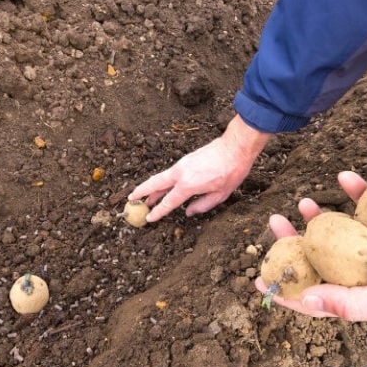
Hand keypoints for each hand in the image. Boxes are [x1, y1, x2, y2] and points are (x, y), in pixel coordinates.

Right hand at [128, 115, 270, 221]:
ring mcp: (181, 165)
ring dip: (151, 187)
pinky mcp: (185, 160)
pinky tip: (162, 187)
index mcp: (188, 185)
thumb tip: (188, 212)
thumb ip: (202, 206)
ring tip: (144, 197)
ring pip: (160, 178)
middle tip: (131, 200)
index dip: (158, 212)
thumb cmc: (231, 172)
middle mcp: (180, 173)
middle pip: (155, 184)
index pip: (169, 202)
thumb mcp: (220, 195)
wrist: (235, 148)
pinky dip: (161, 181)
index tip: (149, 218)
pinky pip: (169, 173)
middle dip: (141, 192)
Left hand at [256, 171, 366, 321]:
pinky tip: (345, 178)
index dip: (290, 290)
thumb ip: (354, 302)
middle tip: (275, 225)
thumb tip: (304, 302)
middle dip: (297, 244)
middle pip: (326, 259)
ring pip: (343, 230)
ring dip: (321, 218)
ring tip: (302, 204)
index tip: (259, 279)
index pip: (322, 297)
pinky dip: (357, 191)